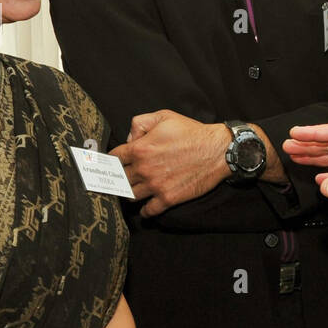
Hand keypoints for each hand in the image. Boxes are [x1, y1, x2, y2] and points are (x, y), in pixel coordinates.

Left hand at [111, 110, 229, 215]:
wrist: (217, 150)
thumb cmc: (192, 132)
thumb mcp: (164, 116)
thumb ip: (139, 123)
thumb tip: (129, 139)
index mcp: (140, 148)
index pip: (113, 158)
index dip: (111, 161)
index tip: (113, 164)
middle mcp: (144, 169)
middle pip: (119, 179)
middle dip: (120, 177)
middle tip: (122, 178)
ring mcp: (155, 186)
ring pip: (130, 196)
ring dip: (129, 194)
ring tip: (132, 191)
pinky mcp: (168, 198)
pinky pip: (148, 211)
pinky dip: (145, 211)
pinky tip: (146, 206)